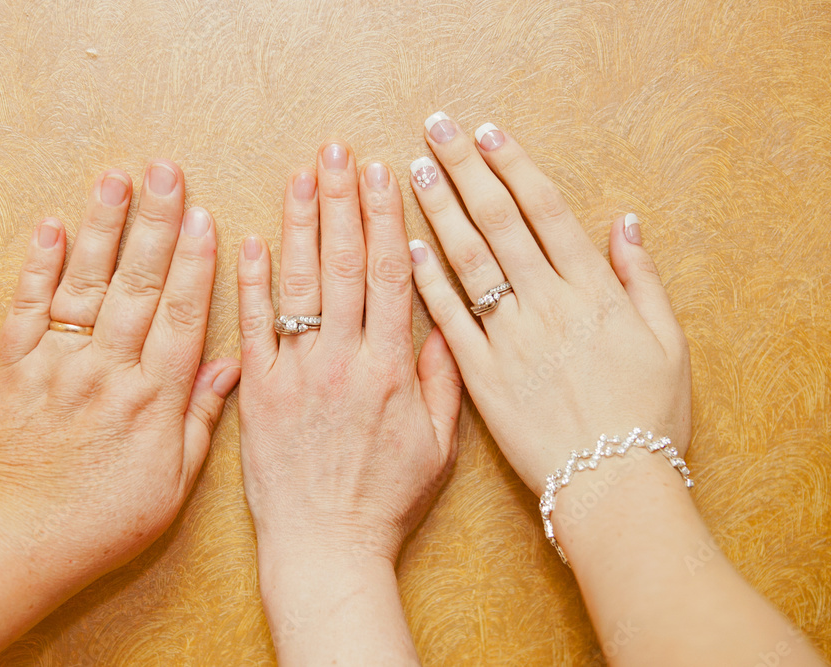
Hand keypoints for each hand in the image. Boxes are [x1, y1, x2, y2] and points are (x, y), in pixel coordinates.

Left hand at [0, 161, 238, 582]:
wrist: (21, 541)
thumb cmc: (105, 519)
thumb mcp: (173, 481)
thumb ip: (201, 416)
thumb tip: (231, 363)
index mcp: (153, 398)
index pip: (181, 316)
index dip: (194, 263)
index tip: (205, 217)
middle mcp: (108, 370)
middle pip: (137, 286)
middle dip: (155, 225)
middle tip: (167, 172)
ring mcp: (58, 365)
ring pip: (85, 286)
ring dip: (102, 229)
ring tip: (117, 179)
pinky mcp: (13, 368)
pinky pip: (26, 309)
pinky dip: (38, 266)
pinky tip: (51, 226)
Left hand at [236, 142, 462, 663]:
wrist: (327, 548)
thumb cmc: (385, 501)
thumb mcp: (438, 445)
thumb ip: (443, 379)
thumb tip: (447, 320)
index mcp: (392, 369)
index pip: (392, 276)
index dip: (386, 219)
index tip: (382, 174)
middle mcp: (345, 362)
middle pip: (345, 266)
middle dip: (341, 202)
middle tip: (337, 151)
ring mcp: (298, 375)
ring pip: (299, 285)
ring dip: (299, 225)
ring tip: (299, 175)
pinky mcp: (258, 394)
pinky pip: (253, 329)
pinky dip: (252, 283)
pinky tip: (249, 240)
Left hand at [408, 113, 690, 494]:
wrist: (612, 490)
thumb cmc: (646, 419)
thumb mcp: (668, 345)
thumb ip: (642, 279)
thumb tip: (624, 222)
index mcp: (592, 294)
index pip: (544, 212)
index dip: (513, 167)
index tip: (485, 132)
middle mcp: (546, 307)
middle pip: (498, 224)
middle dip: (465, 171)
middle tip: (433, 128)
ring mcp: (508, 342)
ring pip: (467, 264)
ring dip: (438, 212)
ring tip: (410, 170)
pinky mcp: (479, 380)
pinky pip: (448, 323)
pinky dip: (428, 283)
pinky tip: (406, 247)